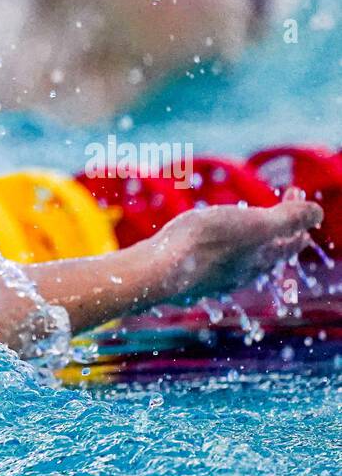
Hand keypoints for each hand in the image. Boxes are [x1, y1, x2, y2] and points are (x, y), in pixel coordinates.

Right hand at [149, 201, 323, 305]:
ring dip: (245, 247)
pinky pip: (211, 269)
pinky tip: (206, 252)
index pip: (293, 241)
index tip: (295, 192)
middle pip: (268, 255)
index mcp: (263, 259)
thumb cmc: (206, 244)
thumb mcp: (256, 224)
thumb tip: (317, 214)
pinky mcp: (189, 283)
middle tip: (277, 212)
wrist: (159, 270)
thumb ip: (289, 219)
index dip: (299, 217)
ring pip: (240, 264)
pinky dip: (217, 256)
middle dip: (276, 234)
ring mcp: (215, 281)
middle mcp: (242, 274)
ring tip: (242, 232)